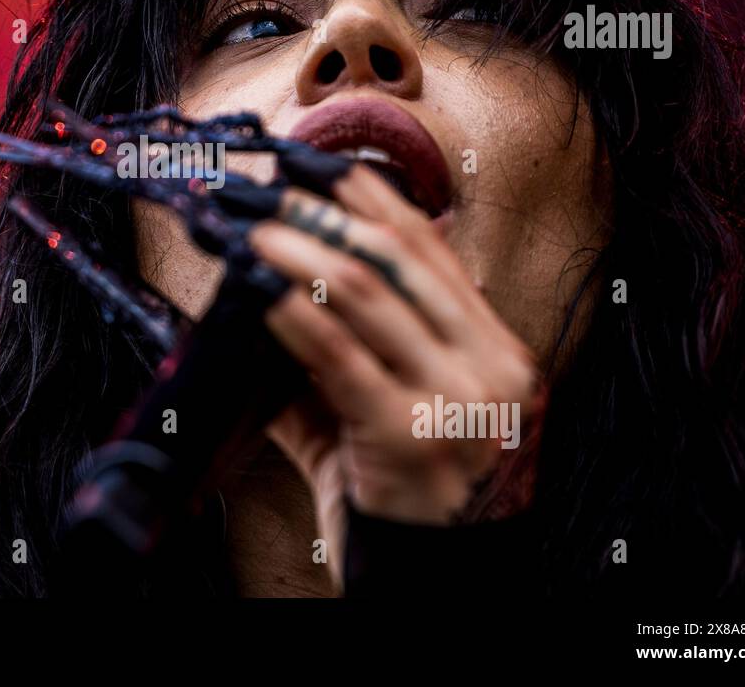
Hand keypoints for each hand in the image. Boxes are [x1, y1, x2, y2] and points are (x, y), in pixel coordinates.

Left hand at [247, 163, 544, 588]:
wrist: (440, 582)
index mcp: (496, 347)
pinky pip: (337, 354)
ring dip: (292, 249)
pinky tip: (258, 289)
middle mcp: (489, 364)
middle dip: (319, 212)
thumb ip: (362, 353)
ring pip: (362, 292)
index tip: (318, 163)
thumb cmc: (411, 492)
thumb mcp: (400, 411)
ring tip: (248, 229)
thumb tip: (282, 291)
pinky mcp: (407, 435)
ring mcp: (455, 399)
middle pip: (395, 255)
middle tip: (263, 188)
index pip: (431, 248)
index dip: (371, 196)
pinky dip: (290, 312)